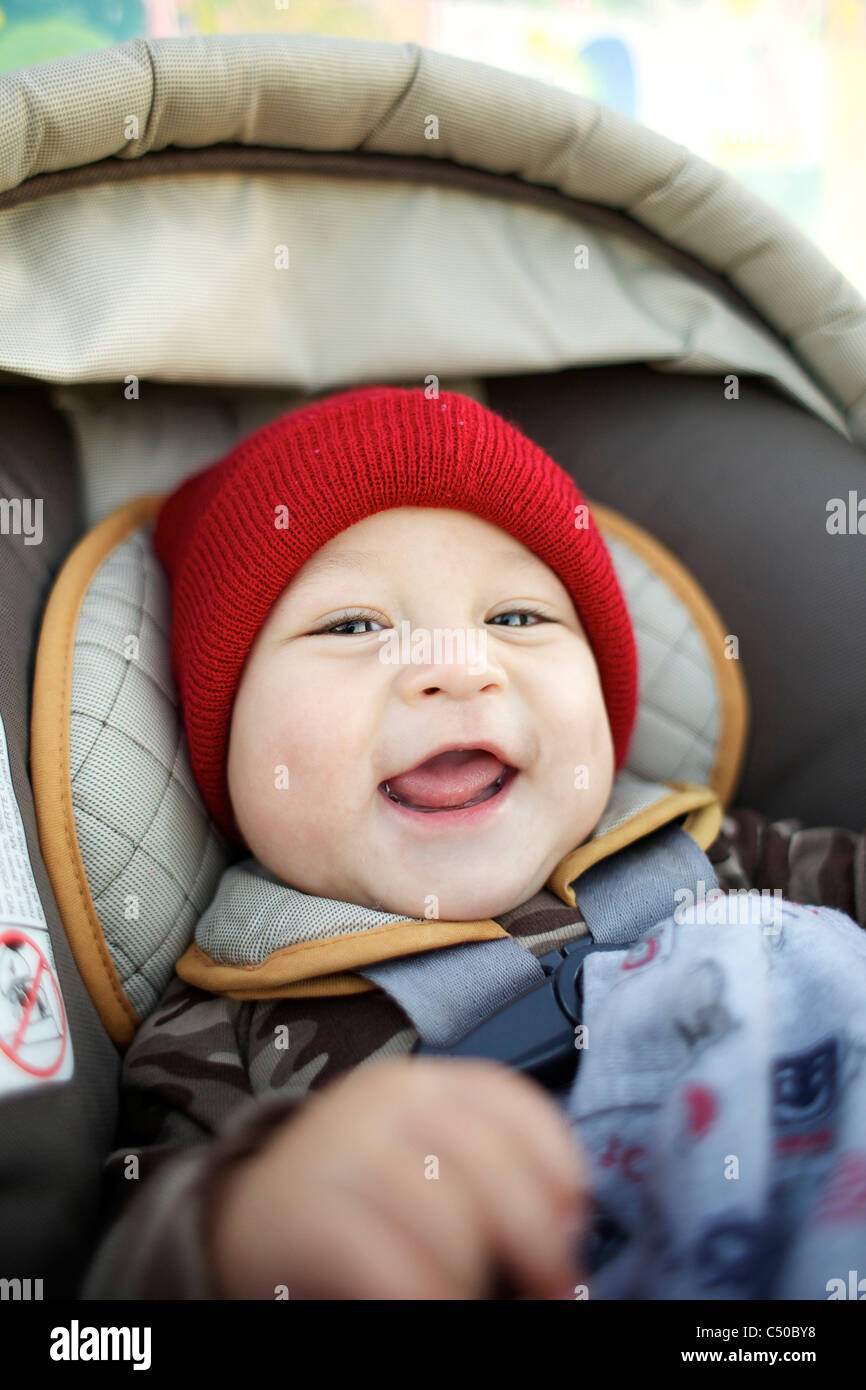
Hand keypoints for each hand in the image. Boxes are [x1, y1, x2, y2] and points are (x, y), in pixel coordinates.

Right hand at [208, 1055, 587, 1298]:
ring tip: (465, 1295)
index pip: (516, 1106)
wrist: (251, 1224)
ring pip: (452, 1223)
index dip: (559, 1169)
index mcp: (425, 1081)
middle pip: (495, 1168)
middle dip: (537, 1241)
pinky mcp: (308, 1214)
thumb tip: (565, 1229)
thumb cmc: (362, 1202)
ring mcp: (342, 1149)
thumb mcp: (424, 1160)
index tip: (573, 1224)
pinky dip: (430, 1298)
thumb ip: (488, 1170)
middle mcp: (386, 1098)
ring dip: (473, 1278)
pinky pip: (397, 1269)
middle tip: (550, 1289)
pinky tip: (434, 1306)